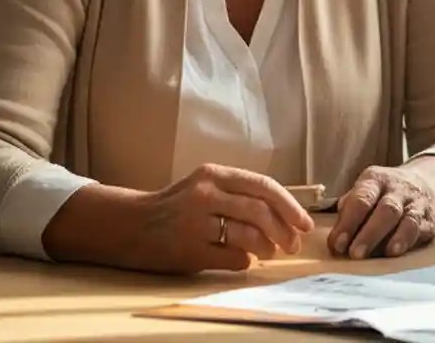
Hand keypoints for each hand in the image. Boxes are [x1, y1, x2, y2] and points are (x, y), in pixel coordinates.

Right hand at [43, 164, 313, 273]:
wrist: (130, 224)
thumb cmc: (178, 205)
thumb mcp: (207, 186)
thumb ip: (241, 194)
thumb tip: (288, 215)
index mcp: (214, 174)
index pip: (264, 186)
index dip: (289, 206)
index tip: (304, 223)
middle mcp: (205, 194)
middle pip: (260, 212)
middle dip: (284, 231)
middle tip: (293, 245)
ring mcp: (194, 223)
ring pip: (248, 236)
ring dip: (267, 247)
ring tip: (271, 252)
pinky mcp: (187, 250)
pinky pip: (232, 258)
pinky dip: (245, 261)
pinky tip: (244, 259)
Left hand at [329, 164, 434, 258]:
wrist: (429, 181)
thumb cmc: (385, 194)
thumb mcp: (366, 191)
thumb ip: (349, 210)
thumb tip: (336, 237)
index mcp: (375, 180)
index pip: (361, 199)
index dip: (348, 223)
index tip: (337, 244)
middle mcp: (397, 189)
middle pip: (386, 209)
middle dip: (369, 233)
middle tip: (354, 254)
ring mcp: (416, 202)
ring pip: (406, 219)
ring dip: (393, 238)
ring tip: (379, 255)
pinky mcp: (430, 218)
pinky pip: (420, 228)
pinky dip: (408, 241)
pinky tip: (396, 251)